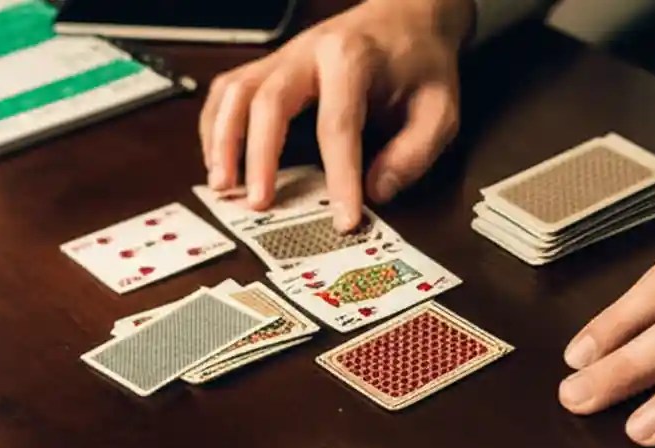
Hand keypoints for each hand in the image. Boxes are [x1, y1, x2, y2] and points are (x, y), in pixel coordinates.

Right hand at [199, 0, 471, 230]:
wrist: (405, 16)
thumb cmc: (419, 65)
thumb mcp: (440, 109)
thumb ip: (414, 152)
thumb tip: (377, 192)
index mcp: (352, 58)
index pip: (339, 123)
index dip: (340, 176)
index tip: (344, 219)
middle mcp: (307, 51)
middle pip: (270, 100)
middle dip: (260, 156)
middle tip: (259, 203)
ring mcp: (281, 57)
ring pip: (235, 92)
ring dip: (222, 141)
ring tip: (222, 187)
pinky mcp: (266, 67)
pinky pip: (226, 92)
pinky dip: (215, 128)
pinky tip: (218, 162)